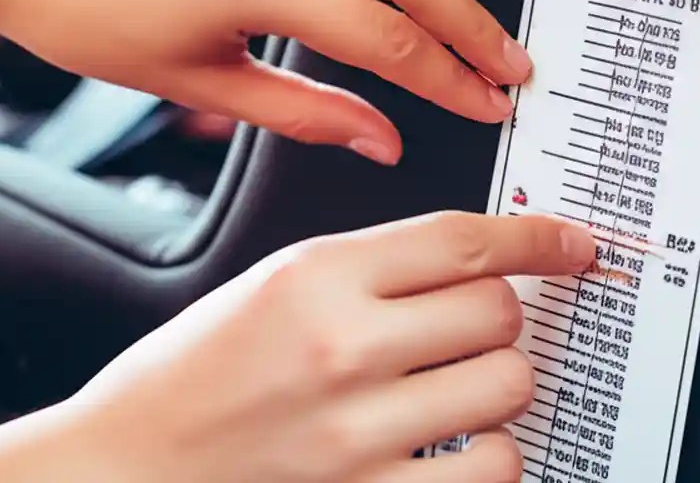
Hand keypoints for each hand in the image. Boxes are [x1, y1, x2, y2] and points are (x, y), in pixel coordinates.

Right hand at [55, 212, 596, 482]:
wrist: (128, 464)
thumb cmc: (191, 374)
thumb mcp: (269, 286)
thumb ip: (369, 269)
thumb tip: (474, 263)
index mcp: (312, 276)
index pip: (462, 240)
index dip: (537, 239)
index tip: (570, 245)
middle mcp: (340, 347)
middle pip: (497, 308)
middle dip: (501, 314)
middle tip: (471, 327)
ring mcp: (356, 430)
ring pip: (508, 384)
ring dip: (499, 381)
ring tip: (459, 386)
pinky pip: (492, 467)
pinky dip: (492, 453)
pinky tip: (455, 444)